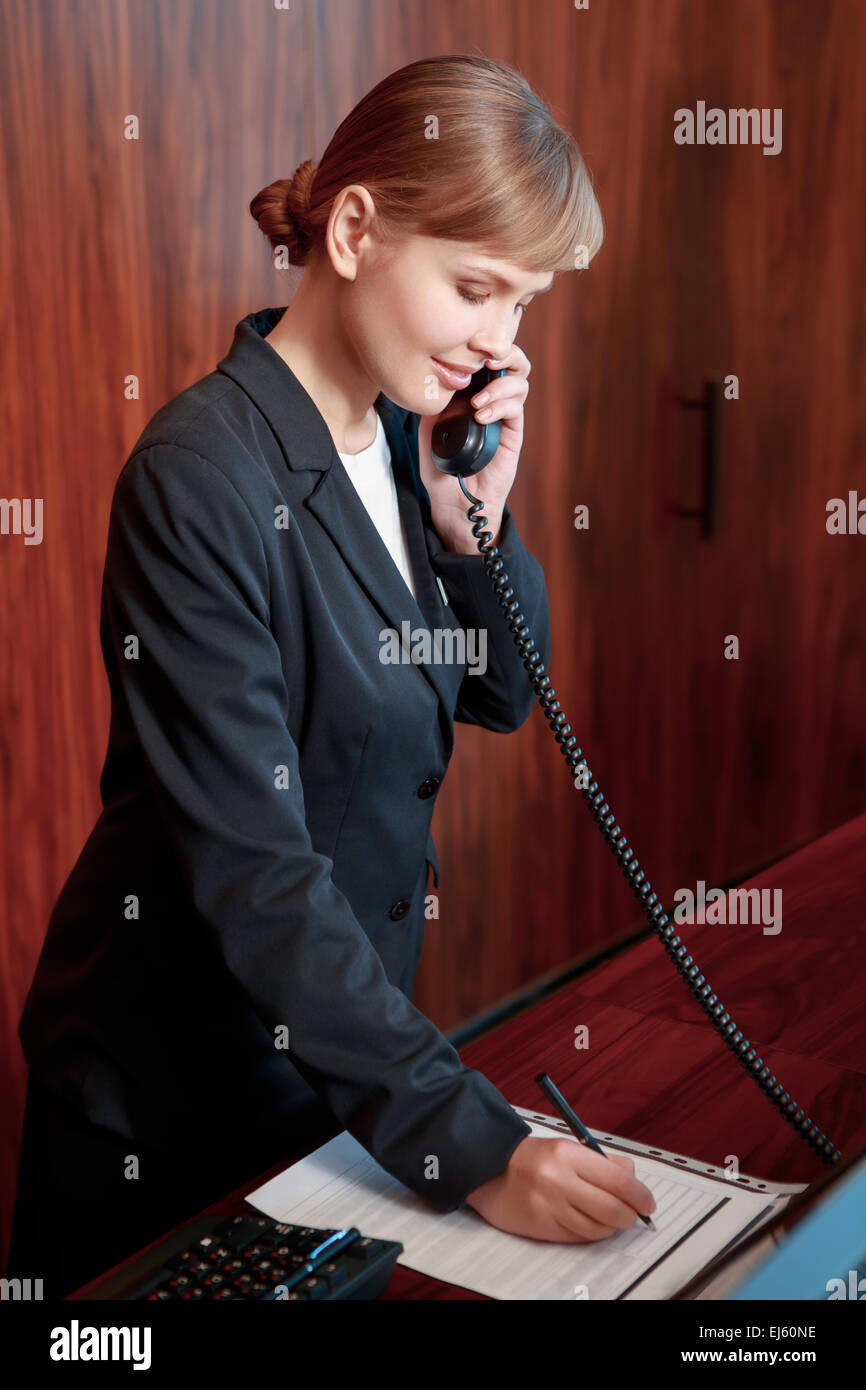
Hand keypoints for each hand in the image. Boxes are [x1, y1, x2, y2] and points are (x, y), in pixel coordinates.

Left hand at [417, 344, 530, 552]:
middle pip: (513, 363)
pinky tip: (482, 417)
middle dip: (505, 353)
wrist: (454, 502)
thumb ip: (431, 404)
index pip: (487, 360)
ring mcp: (504, 416)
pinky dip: (500, 407)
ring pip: (519, 383)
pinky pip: (516, 410)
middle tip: (487, 357)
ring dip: (499, 386)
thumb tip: (433, 377)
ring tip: (477, 404)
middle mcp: (492, 400)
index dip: (484, 345)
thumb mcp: (426, 431)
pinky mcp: (512, 435)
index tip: (470, 341)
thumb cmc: (440, 469)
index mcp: (472, 394)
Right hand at [464, 1136, 655, 1241]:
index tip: (648, 1202)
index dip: (641, 1196)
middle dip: (630, 1216)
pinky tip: (589, 1223)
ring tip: (609, 1218)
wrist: (488, 1169)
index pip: (619, 1181)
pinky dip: (591, 1234)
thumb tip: (633, 1178)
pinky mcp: (541, 1227)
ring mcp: (549, 1206)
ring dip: (611, 1227)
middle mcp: (559, 1180)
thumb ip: (602, 1161)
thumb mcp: (567, 1147)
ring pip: (598, 1228)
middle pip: (612, 1209)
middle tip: (634, 1215)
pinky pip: (578, 1237)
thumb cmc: (531, 1158)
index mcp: (568, 1154)